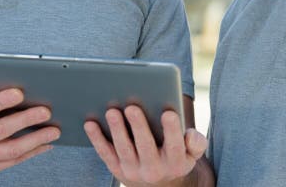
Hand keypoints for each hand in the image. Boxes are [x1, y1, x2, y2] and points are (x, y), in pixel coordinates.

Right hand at [0, 68, 59, 174]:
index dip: (0, 101)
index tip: (20, 92)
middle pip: (0, 131)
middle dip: (25, 120)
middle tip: (46, 111)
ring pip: (10, 150)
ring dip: (35, 140)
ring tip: (54, 130)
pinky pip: (12, 161)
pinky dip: (31, 153)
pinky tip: (46, 143)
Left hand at [84, 105, 206, 185]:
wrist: (159, 182)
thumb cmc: (175, 154)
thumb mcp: (192, 152)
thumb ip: (196, 142)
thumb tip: (190, 135)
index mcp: (176, 162)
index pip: (175, 146)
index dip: (172, 130)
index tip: (168, 112)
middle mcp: (155, 170)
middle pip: (146, 146)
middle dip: (139, 126)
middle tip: (132, 107)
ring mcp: (133, 171)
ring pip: (124, 150)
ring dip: (117, 130)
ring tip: (111, 110)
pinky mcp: (117, 169)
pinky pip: (105, 154)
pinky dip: (96, 139)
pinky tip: (90, 123)